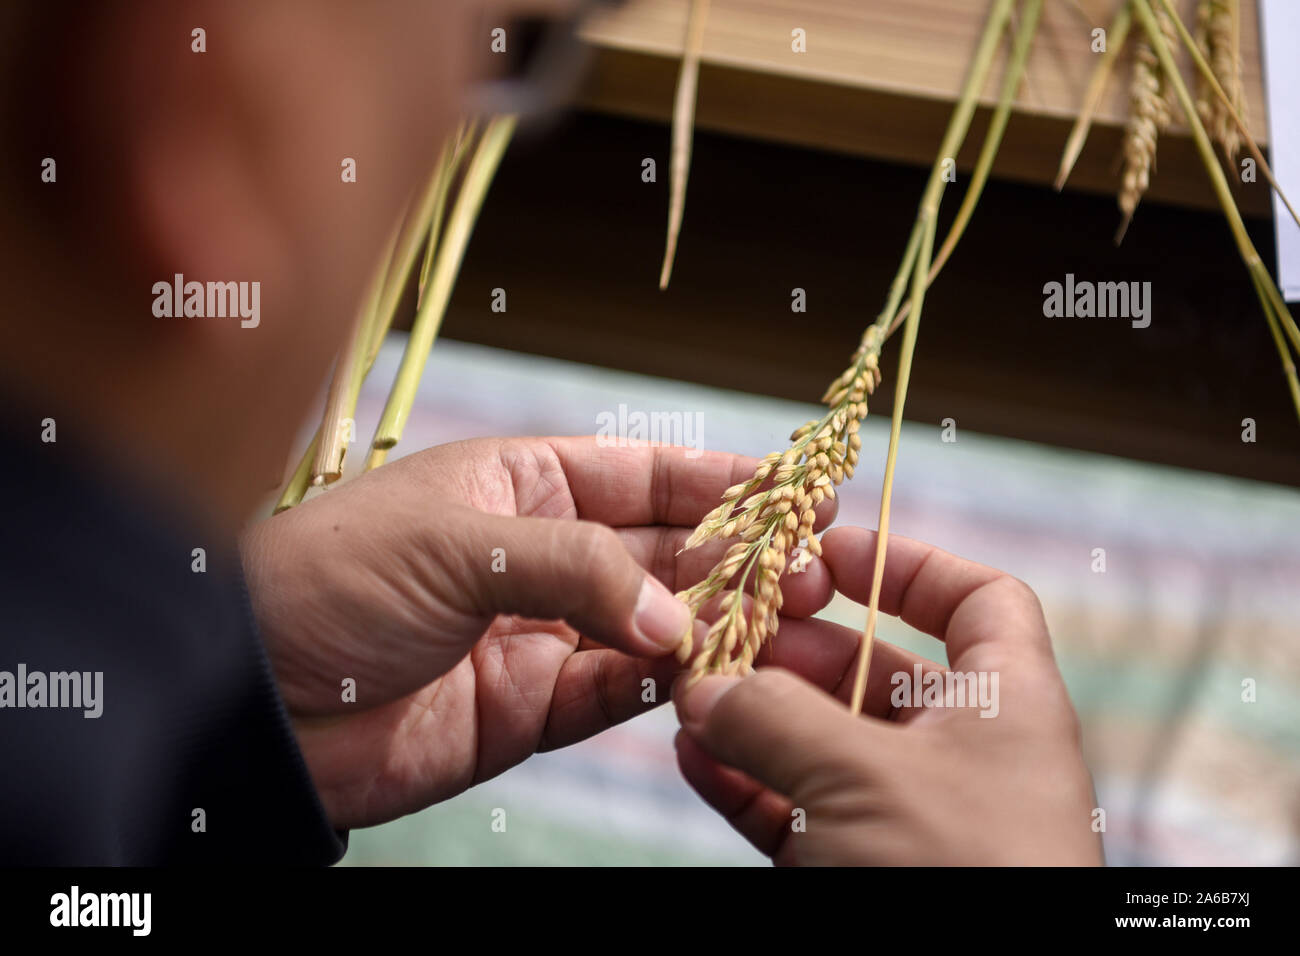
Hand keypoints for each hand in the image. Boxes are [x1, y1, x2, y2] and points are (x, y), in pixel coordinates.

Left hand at [240, 437, 834, 828]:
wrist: (255, 698)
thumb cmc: (334, 579)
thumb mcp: (459, 544)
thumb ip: (579, 573)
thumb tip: (679, 617)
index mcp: (522, 484)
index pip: (645, 474)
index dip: (723, 479)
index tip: (798, 487)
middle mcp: (542, 554)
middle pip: (665, 551)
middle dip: (738, 557)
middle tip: (813, 569)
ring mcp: (541, 631)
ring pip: (654, 622)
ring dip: (716, 623)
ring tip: (786, 623)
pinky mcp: (531, 707)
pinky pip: (618, 690)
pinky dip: (663, 683)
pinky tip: (704, 672)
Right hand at [673, 527, 1102, 864]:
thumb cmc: (958, 878)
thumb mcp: (864, 777)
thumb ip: (776, 717)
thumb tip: (705, 686)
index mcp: (1005, 706)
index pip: (976, 601)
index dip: (907, 562)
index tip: (828, 549)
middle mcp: (961, 755)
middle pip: (872, 668)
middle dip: (790, 646)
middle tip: (721, 627)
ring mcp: (907, 817)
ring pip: (821, 741)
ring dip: (753, 714)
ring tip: (689, 689)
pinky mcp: (859, 871)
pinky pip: (795, 807)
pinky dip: (745, 782)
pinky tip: (694, 754)